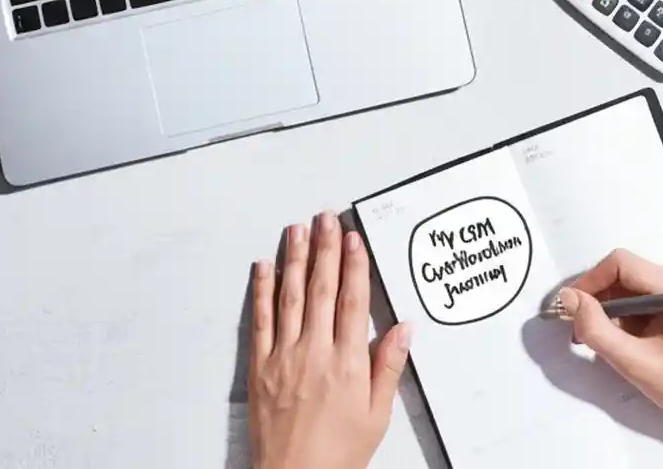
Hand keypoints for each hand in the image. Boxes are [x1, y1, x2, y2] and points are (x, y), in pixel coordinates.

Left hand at [249, 213, 412, 468]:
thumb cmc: (336, 454)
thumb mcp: (377, 414)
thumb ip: (387, 367)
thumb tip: (402, 329)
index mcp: (347, 364)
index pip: (352, 301)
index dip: (354, 266)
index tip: (354, 239)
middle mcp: (315, 353)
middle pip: (321, 289)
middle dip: (324, 249)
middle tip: (326, 218)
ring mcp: (284, 357)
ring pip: (290, 297)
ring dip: (294, 259)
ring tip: (297, 230)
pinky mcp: (260, 367)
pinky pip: (260, 320)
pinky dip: (262, 291)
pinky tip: (264, 268)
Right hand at [557, 249, 662, 468]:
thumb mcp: (635, 362)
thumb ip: (596, 329)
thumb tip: (567, 299)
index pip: (620, 264)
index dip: (589, 282)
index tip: (570, 309)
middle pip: (626, 276)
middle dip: (600, 302)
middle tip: (583, 333)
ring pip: (634, 290)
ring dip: (614, 314)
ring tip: (607, 344)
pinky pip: (647, 301)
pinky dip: (630, 319)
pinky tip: (628, 345)